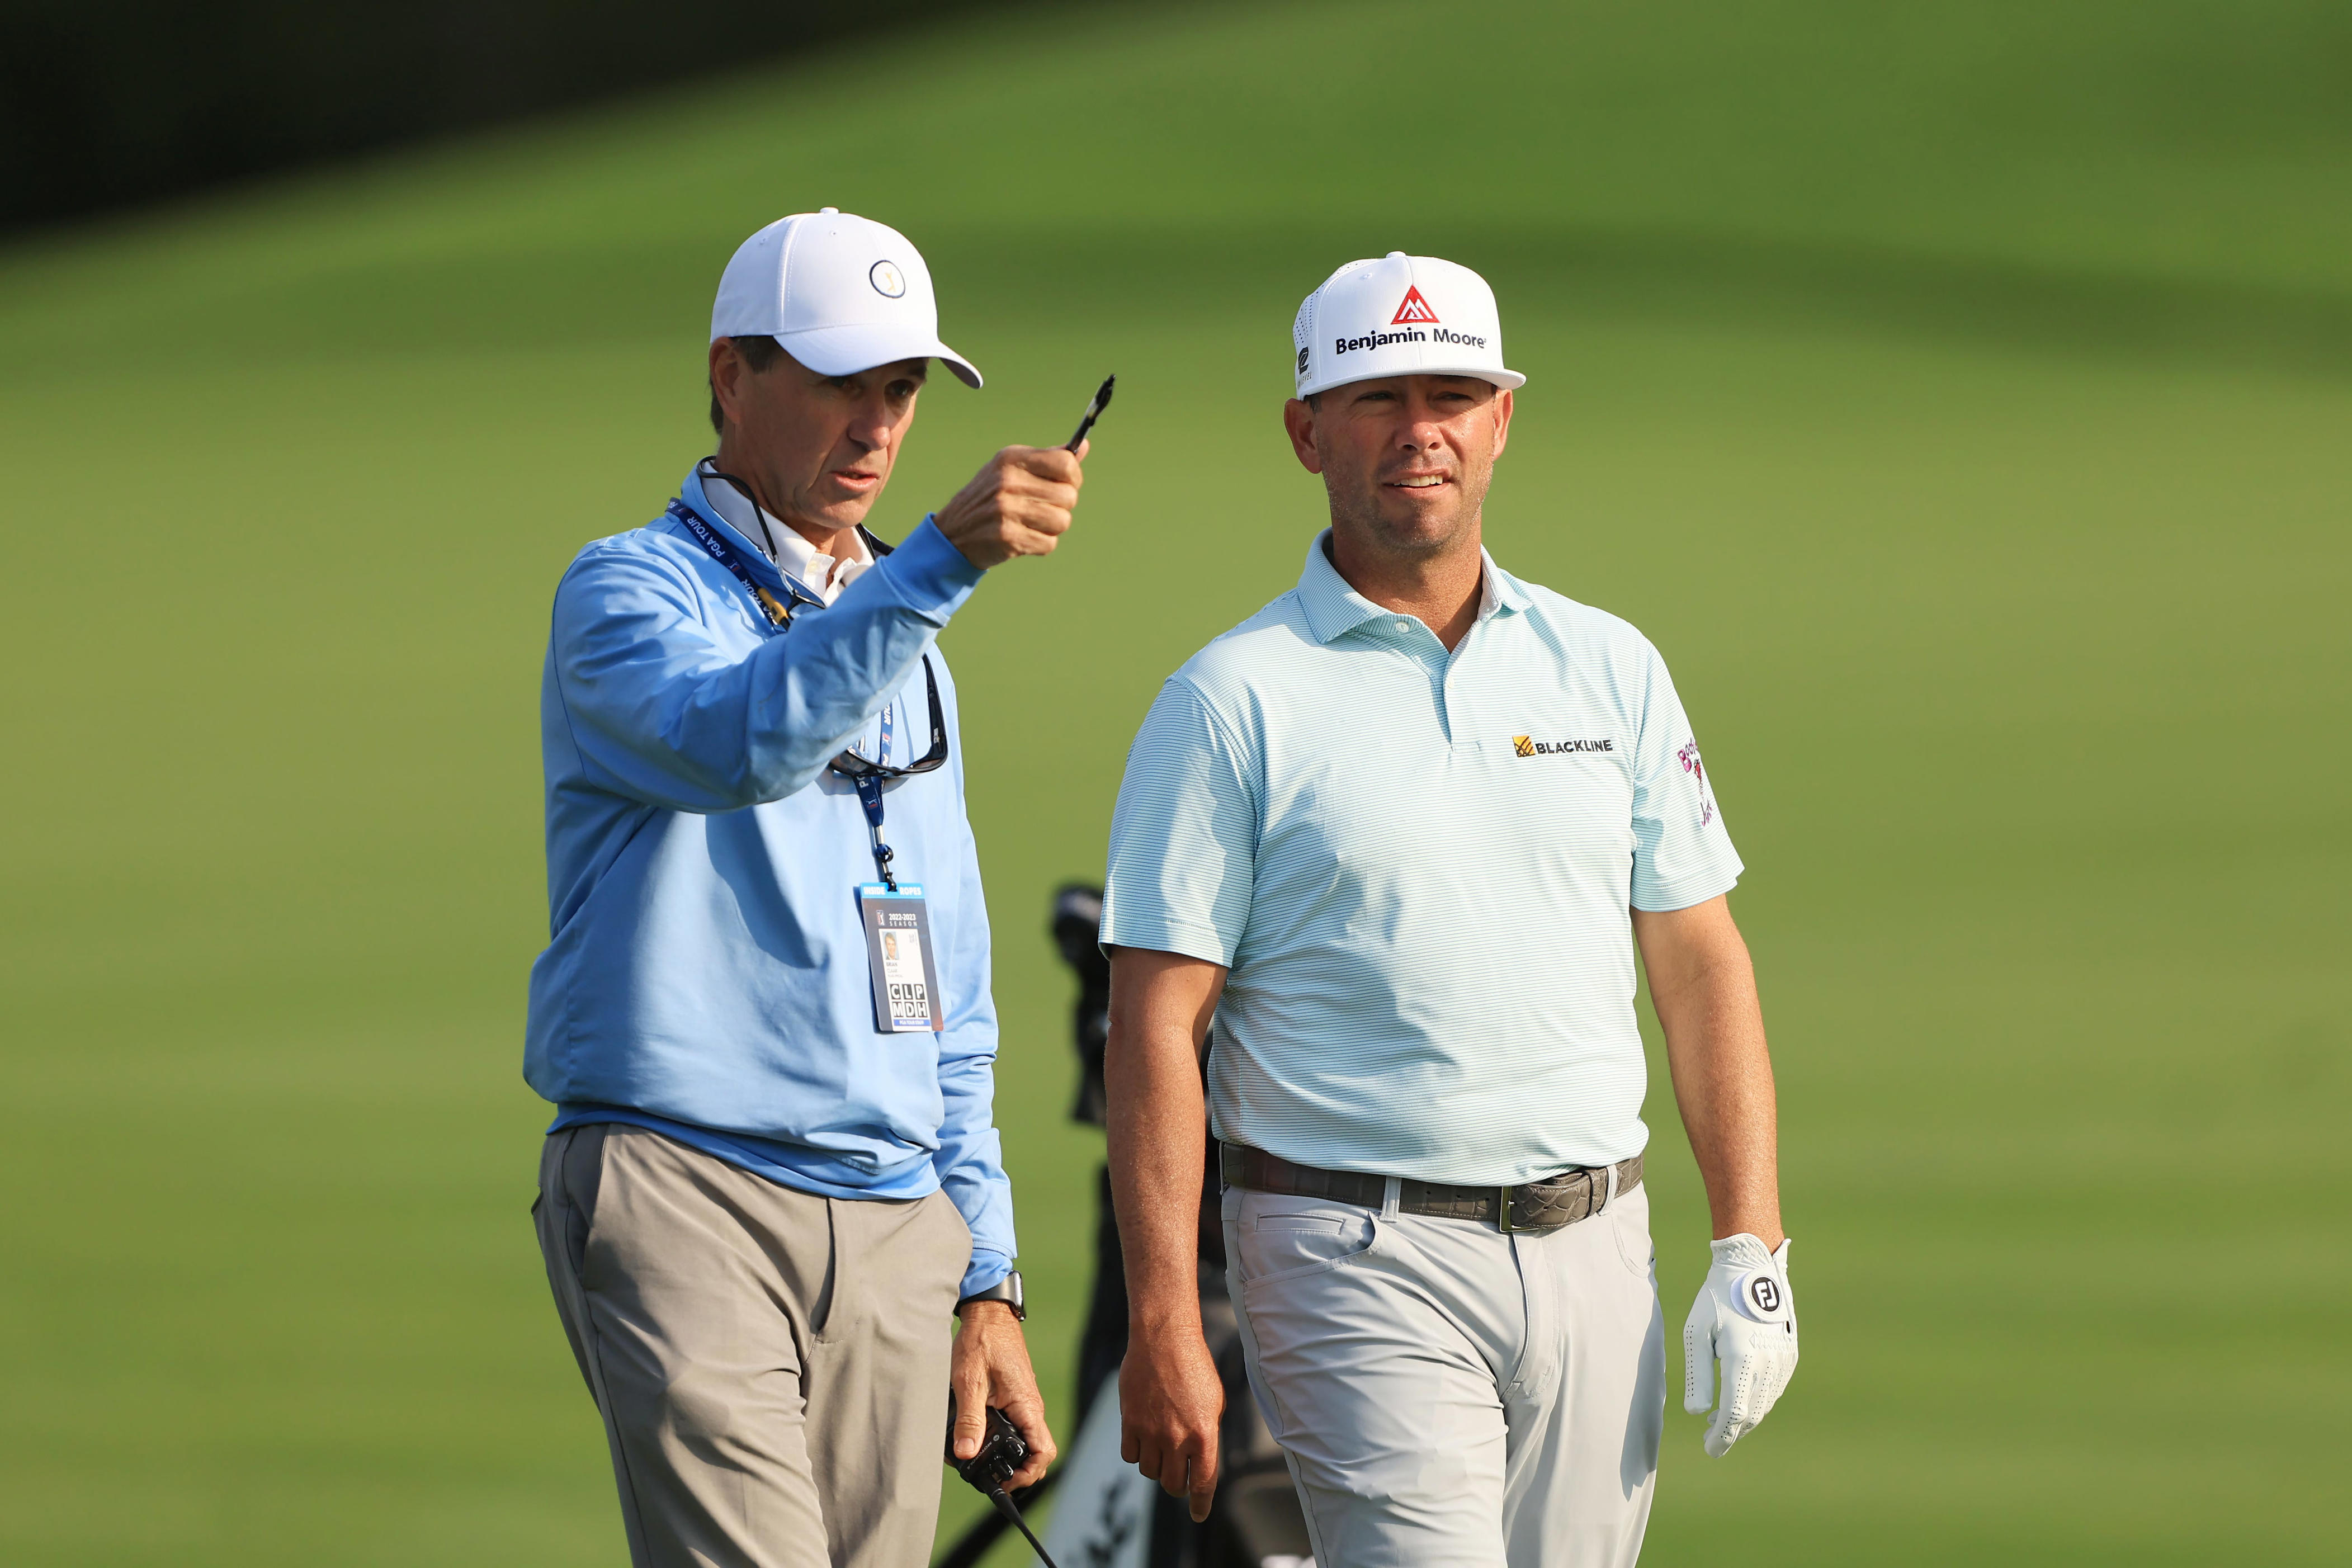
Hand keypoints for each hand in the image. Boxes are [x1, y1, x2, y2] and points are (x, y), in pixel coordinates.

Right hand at [934, 441, 1085, 567]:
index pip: (1066, 463)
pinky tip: (1024, 537)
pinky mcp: (1008, 537)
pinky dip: (1041, 545)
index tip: (1064, 485)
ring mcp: (1007, 509)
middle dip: (1061, 506)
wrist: (953, 532)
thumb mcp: (1011, 469)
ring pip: (1062, 521)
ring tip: (1031, 523)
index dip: (1073, 478)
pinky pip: (1049, 543)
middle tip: (1041, 508)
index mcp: (1012, 459)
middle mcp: (1008, 481)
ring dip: (1052, 527)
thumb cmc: (990, 497)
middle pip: (1069, 496)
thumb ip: (1048, 459)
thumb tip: (1082, 446)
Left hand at [950, 1301, 1054, 1488]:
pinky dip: (998, 1438)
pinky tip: (975, 1438)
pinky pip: (1013, 1426)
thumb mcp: (969, 1381)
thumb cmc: (982, 1341)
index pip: (1043, 1451)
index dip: (1029, 1473)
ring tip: (975, 1461)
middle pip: (1033, 1452)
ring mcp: (1022, 1403)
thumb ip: (969, 1418)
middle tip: (985, 1477)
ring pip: (1022, 1440)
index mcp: (1026, 1405)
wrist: (988, 1314)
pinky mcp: (1013, 1398)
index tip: (1005, 1482)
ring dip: (1004, 1455)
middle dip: (1014, 1471)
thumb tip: (966, 1453)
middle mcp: (1029, 1407)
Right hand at [1119, 1323, 1223, 1521]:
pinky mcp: (1129, 1422)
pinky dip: (1137, 1454)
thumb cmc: (1195, 1368)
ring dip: (1157, 1468)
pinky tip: (1144, 1440)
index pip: (1202, 1483)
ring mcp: (1151, 1432)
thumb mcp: (1214, 1403)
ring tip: (1162, 1450)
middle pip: (1173, 1484)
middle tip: (1180, 1474)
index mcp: (1204, 1435)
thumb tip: (1199, 1460)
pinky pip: (1130, 1456)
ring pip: (1150, 1472)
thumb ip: (1207, 1435)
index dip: (1200, 1504)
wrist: (1164, 1340)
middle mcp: (1177, 1439)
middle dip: (1178, 1484)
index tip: (1198, 1515)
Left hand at [1683, 1233, 1798, 1455]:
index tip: (1710, 1449)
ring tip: (1719, 1419)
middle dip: (1731, 1432)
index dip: (1722, 1437)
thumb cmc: (1716, 1298)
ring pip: (1765, 1404)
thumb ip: (1698, 1375)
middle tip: (1711, 1439)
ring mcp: (1783, 1360)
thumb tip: (1697, 1413)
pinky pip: (1775, 1389)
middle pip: (1751, 1414)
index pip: (1734, 1414)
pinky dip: (1758, 1401)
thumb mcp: (1696, 1333)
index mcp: (1742, 1360)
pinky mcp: (1790, 1354)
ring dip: (1745, 1418)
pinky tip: (1741, 1398)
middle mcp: (1769, 1364)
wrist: (1751, 1267)